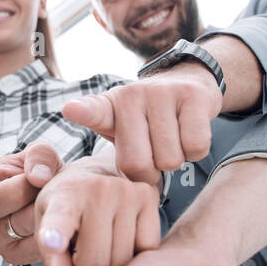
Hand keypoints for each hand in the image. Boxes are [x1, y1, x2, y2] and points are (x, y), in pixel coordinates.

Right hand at [0, 141, 61, 263]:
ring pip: (28, 219)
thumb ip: (40, 155)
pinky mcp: (11, 255)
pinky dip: (51, 228)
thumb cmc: (38, 174)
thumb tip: (38, 177)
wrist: (55, 204)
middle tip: (40, 182)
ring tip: (43, 202)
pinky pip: (40, 239)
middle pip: (12, 195)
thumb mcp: (39, 155)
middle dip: (35, 185)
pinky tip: (48, 221)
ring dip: (45, 207)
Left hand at [34, 157, 161, 265]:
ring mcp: (126, 190)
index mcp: (63, 196)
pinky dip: (135, 252)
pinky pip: (147, 248)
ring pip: (122, 261)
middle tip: (83, 246)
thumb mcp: (48, 232)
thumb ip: (52, 263)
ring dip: (110, 261)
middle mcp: (96, 189)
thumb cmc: (66, 209)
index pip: (60, 221)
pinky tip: (123, 235)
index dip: (55, 236)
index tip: (52, 244)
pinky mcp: (149, 196)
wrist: (92, 177)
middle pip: (95, 263)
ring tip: (102, 239)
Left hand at [62, 66, 220, 184]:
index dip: (82, 111)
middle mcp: (132, 96)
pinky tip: (188, 137)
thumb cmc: (147, 119)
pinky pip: (195, 147)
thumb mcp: (119, 129)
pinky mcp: (193, 96)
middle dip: (149, 173)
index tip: (71, 110)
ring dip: (174, 162)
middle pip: (137, 164)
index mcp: (108, 108)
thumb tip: (114, 183)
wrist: (186, 81)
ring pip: (170, 160)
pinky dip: (194, 153)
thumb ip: (110, 152)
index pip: (93, 111)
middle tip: (152, 156)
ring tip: (171, 142)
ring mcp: (162, 93)